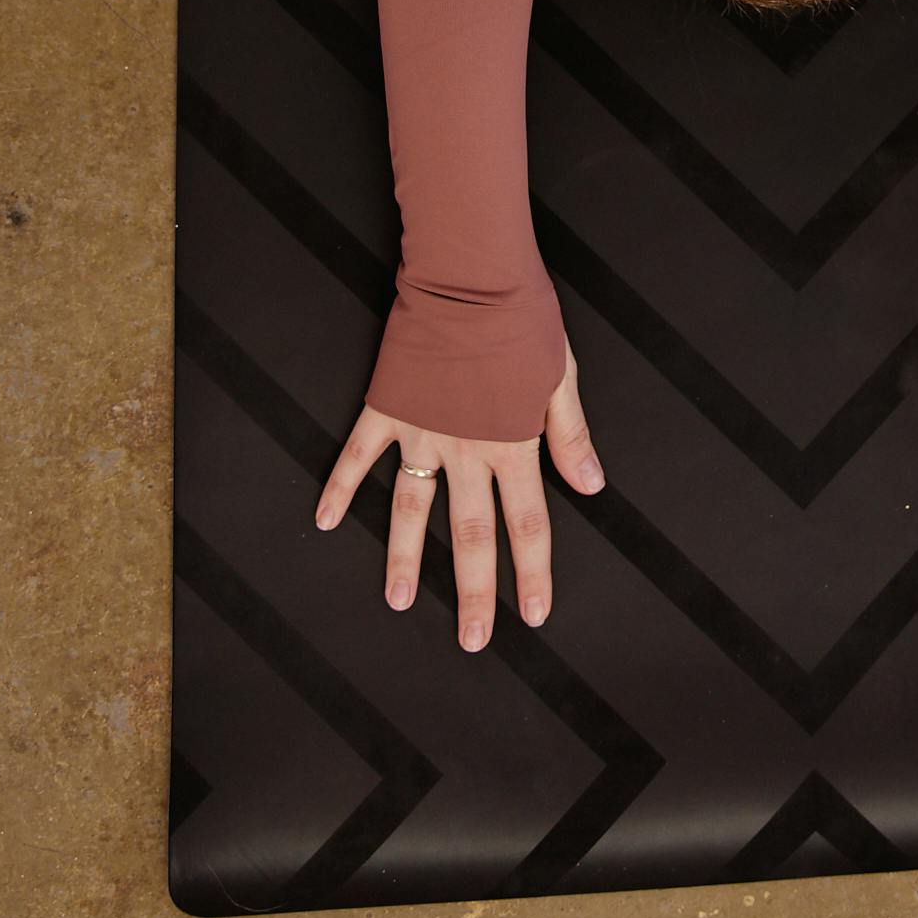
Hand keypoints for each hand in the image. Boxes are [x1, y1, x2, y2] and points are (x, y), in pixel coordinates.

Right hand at [314, 334, 605, 649]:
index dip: (532, 572)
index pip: (527, 522)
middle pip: (471, 534)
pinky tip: (327, 520)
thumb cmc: (521, 320)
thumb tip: (590, 486)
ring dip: (405, 559)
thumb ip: (570, 436)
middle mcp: (466, 449)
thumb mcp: (559, 376)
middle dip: (473, 591)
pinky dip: (341, 487)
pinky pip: (358, 456)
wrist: (468, 275)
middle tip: (470, 641)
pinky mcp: (387, 408)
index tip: (532, 615)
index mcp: (512, 443)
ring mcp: (422, 431)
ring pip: (412, 510)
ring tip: (400, 602)